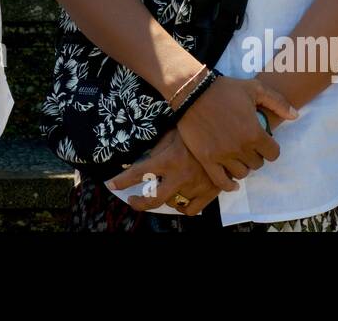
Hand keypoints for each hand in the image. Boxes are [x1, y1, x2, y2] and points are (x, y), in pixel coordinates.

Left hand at [105, 129, 230, 215]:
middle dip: (139, 202)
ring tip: (166, 188)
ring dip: (167, 198)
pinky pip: (191, 209)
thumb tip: (142, 158)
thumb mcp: (172, 132)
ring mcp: (196, 187)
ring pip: (173, 204)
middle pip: (153, 200)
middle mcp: (180, 176)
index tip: (110, 184)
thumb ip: (158, 147)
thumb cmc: (195, 128)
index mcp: (168, 159)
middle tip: (133, 199)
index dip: (121, 181)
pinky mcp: (210, 192)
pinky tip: (182, 196)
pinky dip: (184, 205)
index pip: (137, 173)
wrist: (227, 131)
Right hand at [175, 75, 297, 188]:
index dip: (270, 149)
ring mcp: (223, 155)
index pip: (273, 154)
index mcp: (254, 133)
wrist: (192, 92)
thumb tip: (296, 116)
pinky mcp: (207, 159)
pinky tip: (232, 181)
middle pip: (257, 164)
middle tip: (248, 147)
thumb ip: (278, 102)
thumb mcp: (254, 88)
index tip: (264, 143)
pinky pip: (222, 182)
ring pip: (242, 173)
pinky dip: (229, 184)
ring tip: (238, 158)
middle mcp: (240, 147)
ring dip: (243, 167)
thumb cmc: (224, 89)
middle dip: (256, 156)